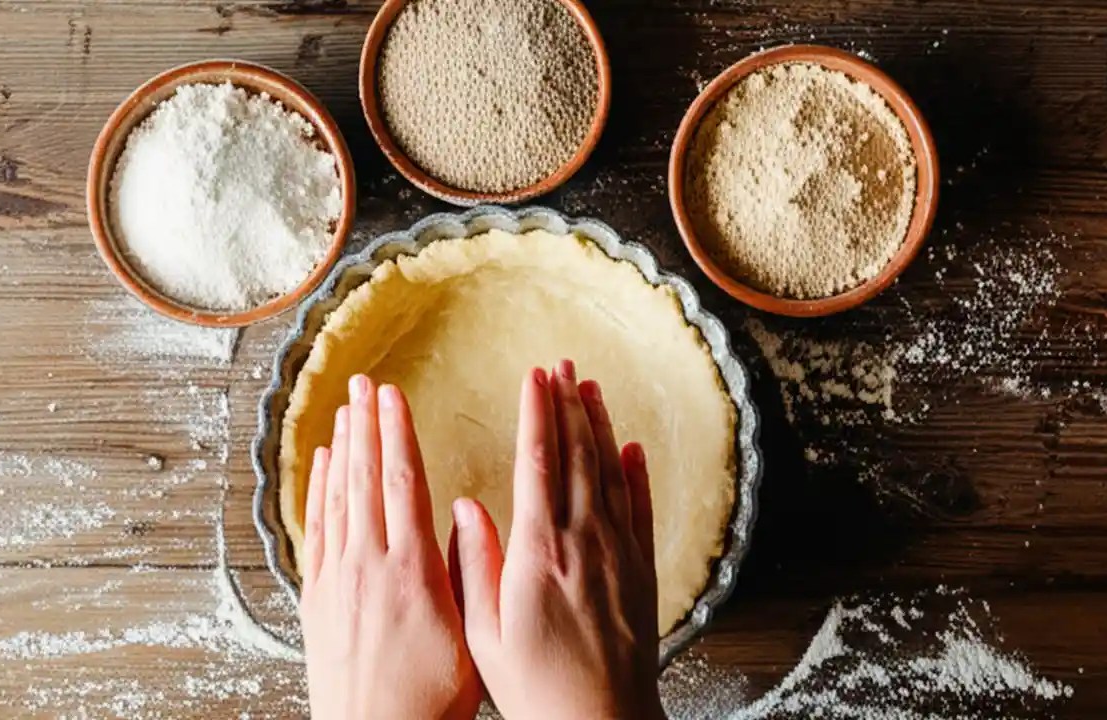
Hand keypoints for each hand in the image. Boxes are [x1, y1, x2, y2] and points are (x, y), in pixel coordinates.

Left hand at [300, 375, 480, 719]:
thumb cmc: (431, 699)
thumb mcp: (469, 634)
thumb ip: (465, 571)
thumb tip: (464, 515)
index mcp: (412, 571)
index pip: (402, 483)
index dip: (397, 433)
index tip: (394, 394)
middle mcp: (369, 566)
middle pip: (366, 479)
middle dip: (366, 426)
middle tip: (363, 383)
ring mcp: (337, 580)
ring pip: (337, 498)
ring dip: (341, 450)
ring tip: (343, 412)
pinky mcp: (317, 598)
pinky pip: (315, 530)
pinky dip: (317, 493)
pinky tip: (320, 469)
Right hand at [451, 360, 664, 719]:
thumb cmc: (535, 686)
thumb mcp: (484, 631)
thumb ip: (475, 563)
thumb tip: (465, 506)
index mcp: (538, 551)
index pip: (537, 462)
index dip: (537, 413)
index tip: (534, 376)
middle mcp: (583, 541)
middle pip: (576, 455)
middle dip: (567, 404)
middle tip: (562, 363)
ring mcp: (618, 553)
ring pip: (608, 472)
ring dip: (599, 425)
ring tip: (590, 387)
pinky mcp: (641, 571)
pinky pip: (639, 509)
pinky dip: (635, 473)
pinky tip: (630, 447)